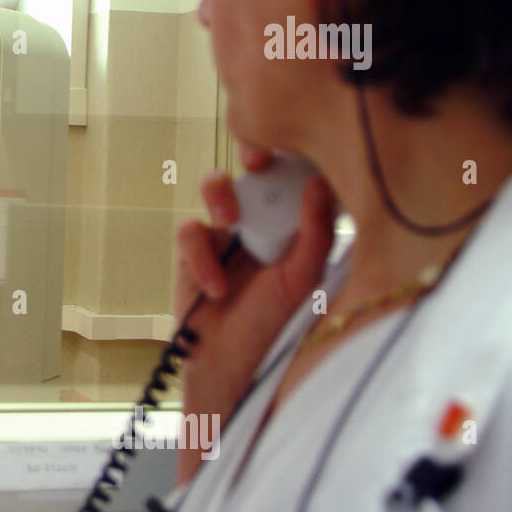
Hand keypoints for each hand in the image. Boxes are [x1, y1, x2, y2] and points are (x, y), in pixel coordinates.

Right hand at [174, 144, 338, 422]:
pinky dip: (202, 259)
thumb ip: (314, 233)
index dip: (296, 157)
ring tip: (230, 220)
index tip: (305, 146)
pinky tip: (216, 288)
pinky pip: (191, 232)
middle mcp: (259, 224)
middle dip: (253, 156)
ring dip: (222, 196)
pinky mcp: (191, 252)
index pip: (295, 179)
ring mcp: (223, 235)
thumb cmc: (273, 326)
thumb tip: (319, 182)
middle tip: (258, 161)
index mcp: (293, 227)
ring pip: (215, 187)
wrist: (229, 365)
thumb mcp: (303, 280)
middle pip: (253, 171)